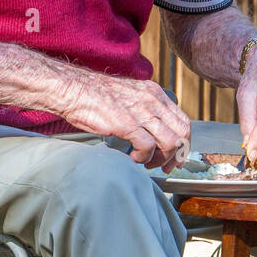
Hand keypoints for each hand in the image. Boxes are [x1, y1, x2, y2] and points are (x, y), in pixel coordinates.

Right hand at [59, 71, 191, 169]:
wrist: (73, 90)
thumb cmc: (96, 97)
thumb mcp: (130, 98)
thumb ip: (145, 111)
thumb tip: (154, 132)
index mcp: (155, 94)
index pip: (183, 121)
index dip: (184, 143)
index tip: (177, 157)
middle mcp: (152, 101)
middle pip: (182, 133)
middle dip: (177, 155)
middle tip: (165, 166)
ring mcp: (141, 112)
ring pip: (170, 142)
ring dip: (161, 159)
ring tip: (147, 162)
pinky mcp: (127, 124)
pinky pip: (149, 147)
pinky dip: (144, 158)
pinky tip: (133, 157)